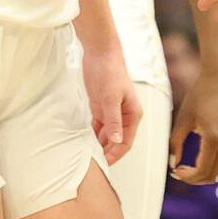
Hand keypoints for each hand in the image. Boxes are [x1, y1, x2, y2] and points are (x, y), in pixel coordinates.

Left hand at [82, 47, 143, 165]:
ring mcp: (112, 113)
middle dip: (107, 152)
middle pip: (117, 141)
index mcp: (133, 114)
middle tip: (93, 163)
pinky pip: (98, 128)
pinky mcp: (101, 109)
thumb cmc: (111, 72)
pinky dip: (93, 135)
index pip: (126, 142)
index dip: (116, 154)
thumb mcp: (111, 98)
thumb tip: (116, 140)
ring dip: (99, 145)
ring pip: (107, 136)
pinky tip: (84, 142)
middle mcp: (124, 116)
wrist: (100, 54)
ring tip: (87, 156)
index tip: (104, 163)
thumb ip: (113, 120)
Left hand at [169, 73, 217, 184]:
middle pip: (214, 176)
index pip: (202, 170)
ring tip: (189, 169)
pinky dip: (213, 166)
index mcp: (213, 138)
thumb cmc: (199, 96)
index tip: (176, 171)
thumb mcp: (183, 120)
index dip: (187, 177)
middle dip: (196, 180)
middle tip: (180, 173)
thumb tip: (173, 164)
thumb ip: (176, 144)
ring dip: (205, 175)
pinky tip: (200, 159)